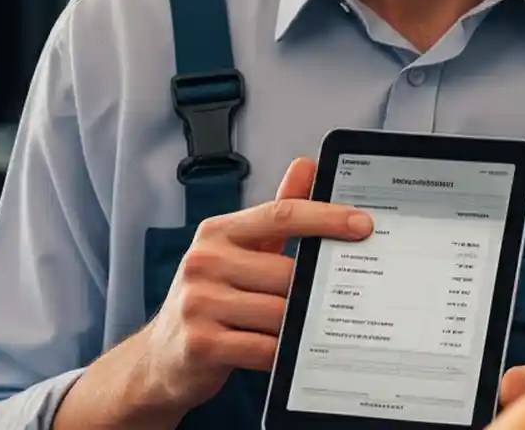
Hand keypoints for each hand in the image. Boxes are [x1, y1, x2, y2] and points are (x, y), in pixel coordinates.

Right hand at [121, 158, 373, 419]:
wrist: (161, 358)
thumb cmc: (211, 298)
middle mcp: (204, 261)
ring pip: (279, 313)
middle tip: (333, 302)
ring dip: (297, 326)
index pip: (280, 215)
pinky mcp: (201, 344)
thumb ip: (277, 212)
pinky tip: (283, 352)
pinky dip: (281, 353)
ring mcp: (199, 302)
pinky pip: (264, 349)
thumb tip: (307, 166)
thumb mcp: (239, 250)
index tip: (363, 225)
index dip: (326, 218)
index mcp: (218, 232)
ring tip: (302, 330)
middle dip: (313, 291)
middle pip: (287, 272)